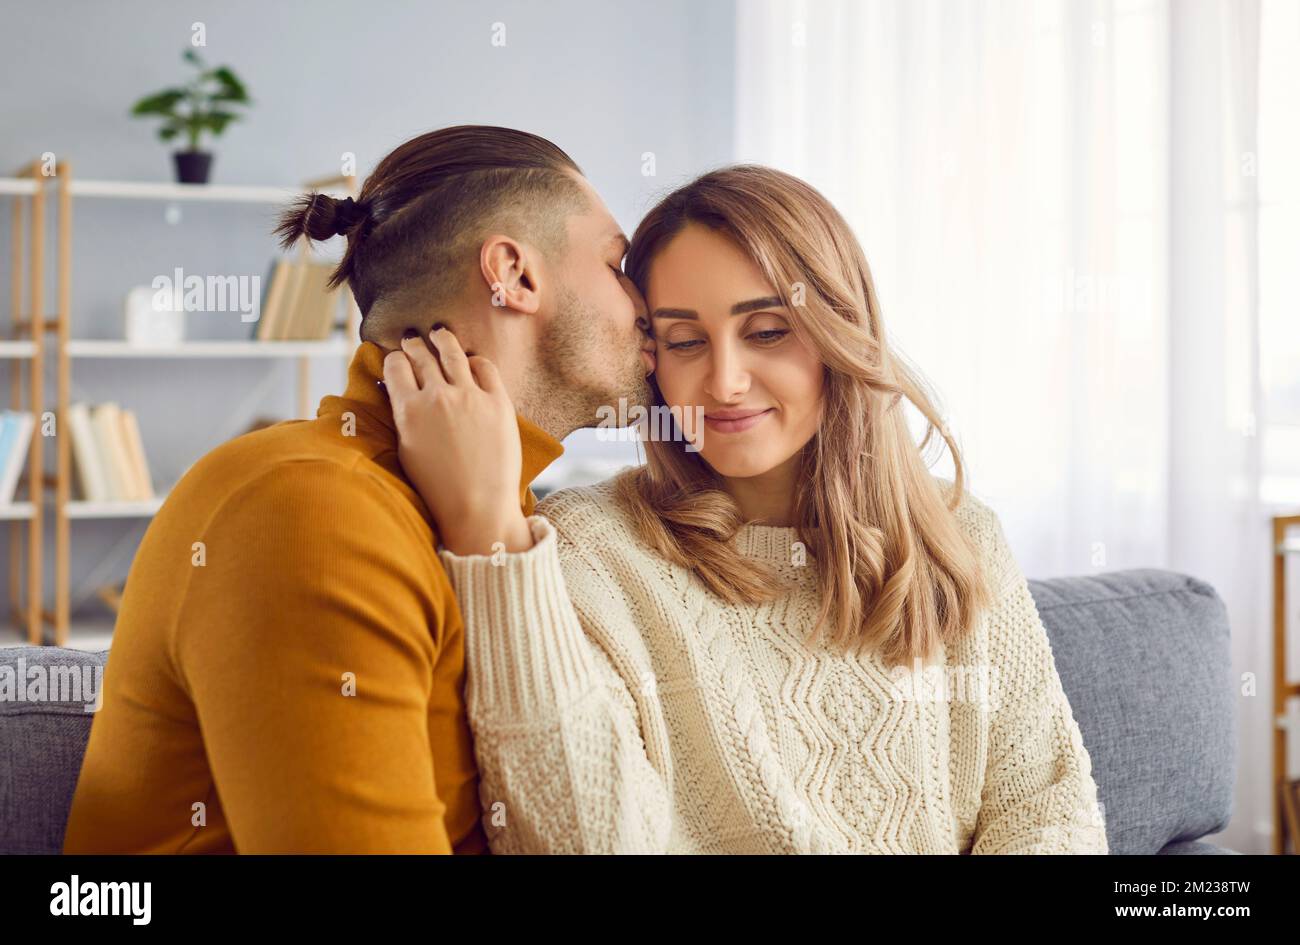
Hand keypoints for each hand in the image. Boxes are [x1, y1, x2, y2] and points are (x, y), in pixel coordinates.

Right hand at [382, 328, 532, 555]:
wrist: (478, 507)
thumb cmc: (439, 487)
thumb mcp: (408, 450)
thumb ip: (404, 416)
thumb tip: (400, 393)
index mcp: (409, 409)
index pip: (396, 367)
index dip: (394, 359)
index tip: (396, 357)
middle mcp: (438, 396)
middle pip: (422, 356)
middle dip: (414, 345)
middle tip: (412, 338)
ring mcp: (470, 396)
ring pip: (452, 353)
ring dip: (442, 340)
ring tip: (439, 333)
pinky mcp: (498, 401)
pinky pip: (485, 367)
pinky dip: (475, 360)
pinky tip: (471, 360)